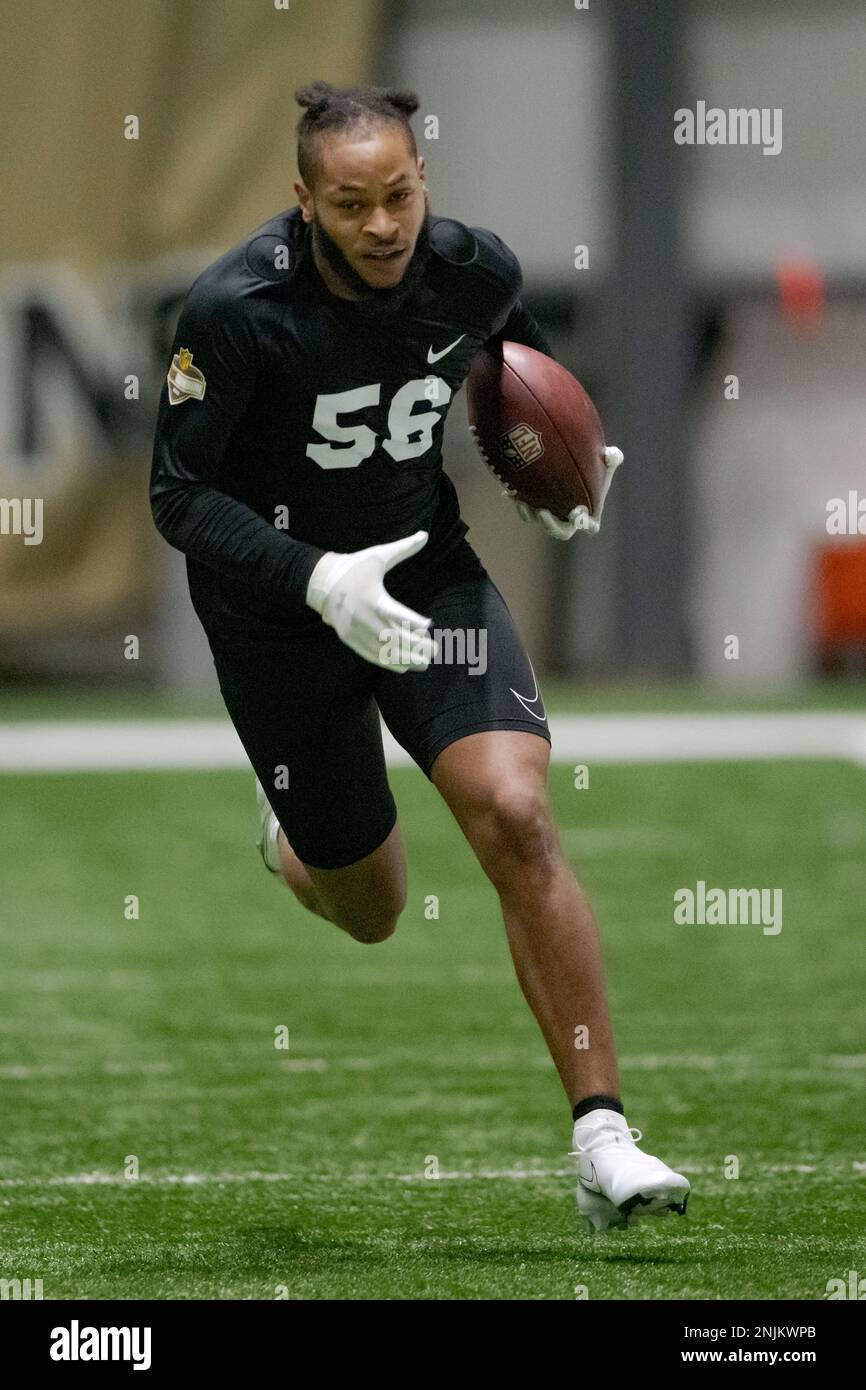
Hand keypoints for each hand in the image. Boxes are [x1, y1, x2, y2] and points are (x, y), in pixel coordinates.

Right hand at [306, 530, 438, 671]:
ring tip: (425, 663)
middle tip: (435, 650)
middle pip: (392, 637)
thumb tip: (425, 534)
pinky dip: (388, 663)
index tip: (429, 625)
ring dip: (405, 658)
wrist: (321, 582)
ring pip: (383, 651)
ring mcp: (355, 631)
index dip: (412, 621)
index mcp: (371, 596)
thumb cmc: (354, 567)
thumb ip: (403, 548)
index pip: (394, 612)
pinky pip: (371, 655)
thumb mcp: (378, 555)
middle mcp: (362, 617)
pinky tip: (405, 667)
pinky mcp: (349, 639)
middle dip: (415, 646)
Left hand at [506, 445, 623, 538]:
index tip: (578, 514)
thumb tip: (612, 455)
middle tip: (542, 512)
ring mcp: (550, 514)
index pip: (590, 525)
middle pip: (560, 532)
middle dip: (550, 525)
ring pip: (536, 520)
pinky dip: (517, 500)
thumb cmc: (594, 464)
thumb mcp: (606, 458)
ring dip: (529, 513)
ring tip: (521, 499)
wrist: (570, 460)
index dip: (585, 523)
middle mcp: (568, 518)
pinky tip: (509, 491)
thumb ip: (612, 457)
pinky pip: (524, 510)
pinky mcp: (534, 506)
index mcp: (588, 513)